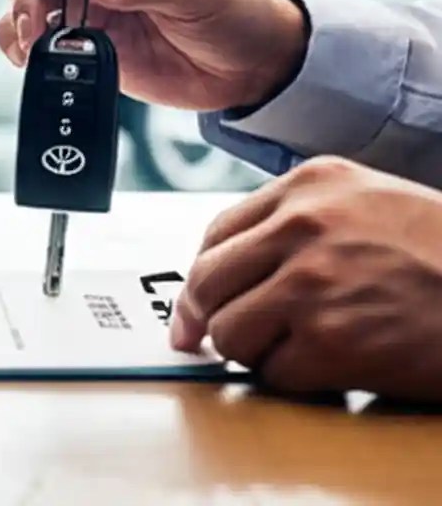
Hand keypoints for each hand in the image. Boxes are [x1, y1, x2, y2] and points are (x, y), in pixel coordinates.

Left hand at [172, 156, 441, 400]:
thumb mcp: (368, 203)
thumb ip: (296, 221)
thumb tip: (221, 270)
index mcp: (309, 186)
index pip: (216, 234)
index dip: (202, 277)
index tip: (197, 303)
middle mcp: (303, 227)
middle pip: (206, 282)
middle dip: (205, 318)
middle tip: (210, 340)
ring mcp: (313, 283)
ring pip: (228, 332)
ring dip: (253, 350)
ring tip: (296, 346)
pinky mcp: (331, 341)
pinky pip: (272, 372)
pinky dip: (294, 378)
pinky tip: (334, 364)